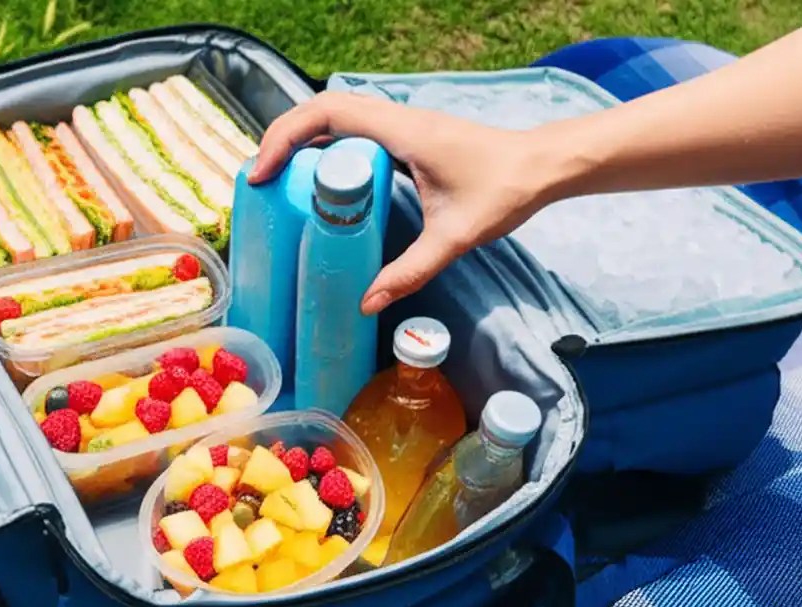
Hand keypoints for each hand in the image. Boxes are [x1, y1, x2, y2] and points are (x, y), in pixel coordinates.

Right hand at [250, 92, 560, 313]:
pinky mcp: (407, 135)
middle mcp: (397, 118)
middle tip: (258, 179)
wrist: (543, 166)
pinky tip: (318, 181)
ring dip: (302, 139)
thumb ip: (410, 271)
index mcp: (402, 131)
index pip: (327, 113)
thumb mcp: (454, 237)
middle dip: (282, 138)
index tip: (262, 172)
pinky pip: (354, 129)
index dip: (285, 137)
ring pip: (336, 115)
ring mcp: (402, 123)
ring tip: (277, 178)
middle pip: (321, 109)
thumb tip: (366, 303)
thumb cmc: (504, 191)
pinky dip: (326, 145)